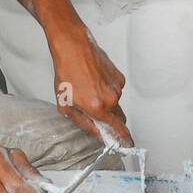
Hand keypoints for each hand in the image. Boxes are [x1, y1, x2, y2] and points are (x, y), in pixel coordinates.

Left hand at [51, 24, 132, 147]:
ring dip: (105, 102)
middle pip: (117, 117)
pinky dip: (107, 89)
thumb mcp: (66, 104)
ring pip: (115, 102)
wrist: (73, 47)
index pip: (117, 129)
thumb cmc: (66, 72)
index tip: (127, 145)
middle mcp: (111, 98)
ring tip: (89, 89)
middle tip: (95, 112)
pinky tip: (95, 81)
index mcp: (98, 107)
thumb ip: (83, 123)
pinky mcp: (119, 76)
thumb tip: (97, 133)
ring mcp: (117, 86)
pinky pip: (115, 89)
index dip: (123, 139)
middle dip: (109, 119)